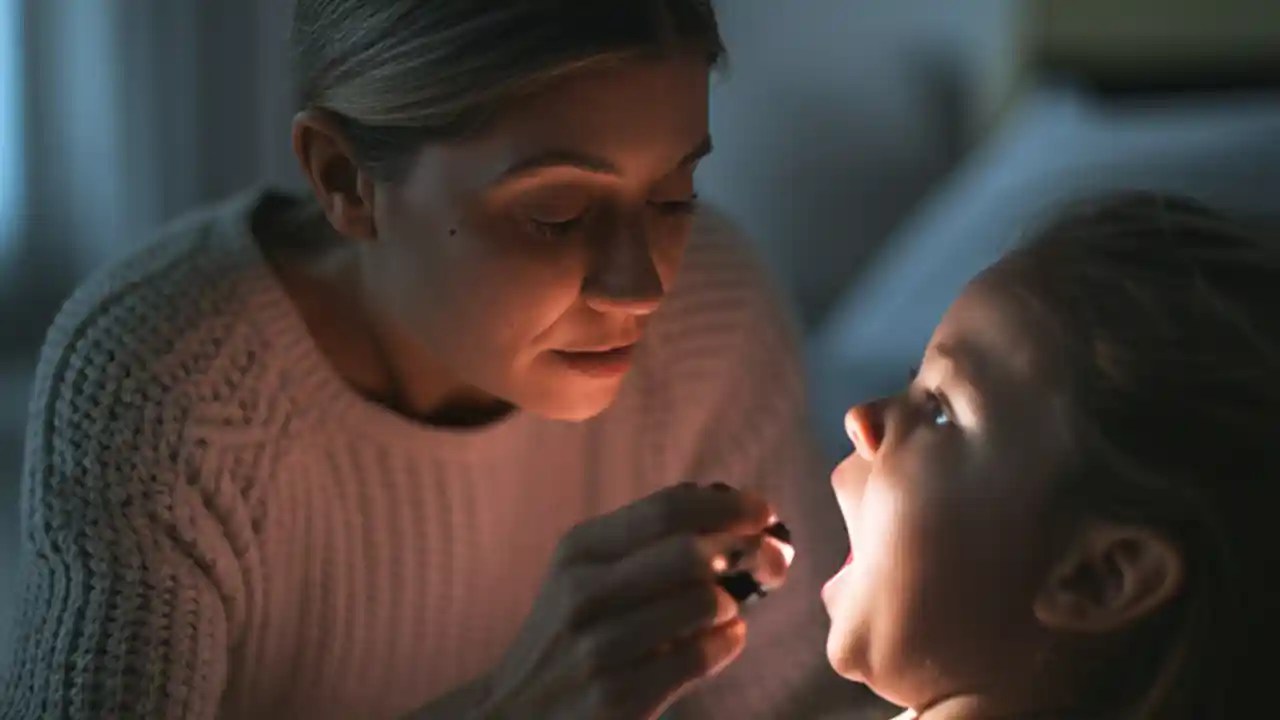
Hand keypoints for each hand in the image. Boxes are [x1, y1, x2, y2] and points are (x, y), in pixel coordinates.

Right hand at [475, 483, 780, 718]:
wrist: (515, 715)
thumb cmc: (570, 638)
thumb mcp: (585, 576)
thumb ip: (647, 543)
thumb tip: (731, 510)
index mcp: (579, 550)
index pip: (667, 509)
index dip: (726, 505)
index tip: (762, 510)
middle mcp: (584, 593)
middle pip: (690, 552)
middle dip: (745, 551)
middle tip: (769, 562)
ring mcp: (600, 647)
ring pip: (704, 602)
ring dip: (731, 605)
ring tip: (721, 613)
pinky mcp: (620, 696)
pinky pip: (703, 655)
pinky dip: (726, 643)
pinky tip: (718, 642)